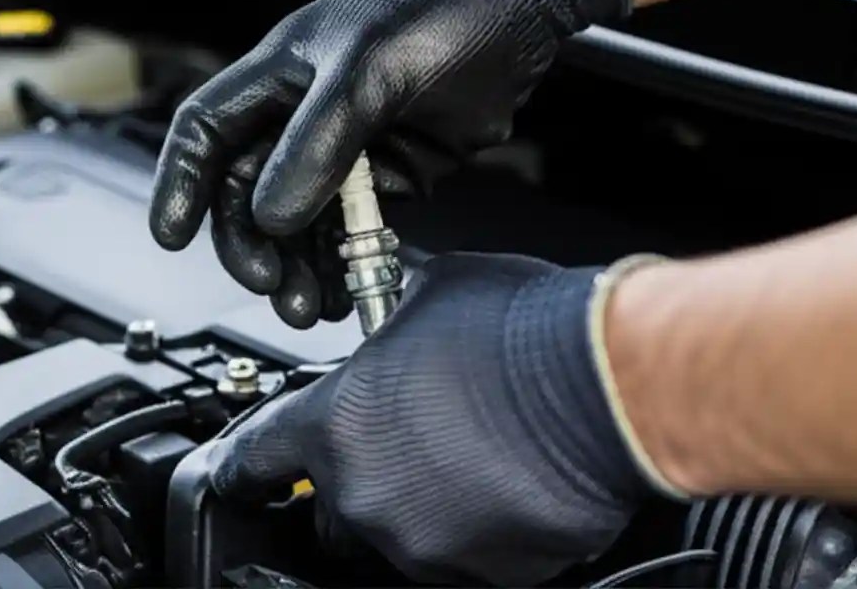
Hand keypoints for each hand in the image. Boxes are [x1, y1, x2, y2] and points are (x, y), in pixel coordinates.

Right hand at [148, 0, 630, 328]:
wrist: (524, 10)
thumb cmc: (441, 10)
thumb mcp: (367, 72)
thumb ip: (318, 144)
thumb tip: (273, 217)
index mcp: (281, 76)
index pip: (206, 132)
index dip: (182, 184)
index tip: (173, 237)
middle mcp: (306, 115)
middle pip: (250, 193)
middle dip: (252, 244)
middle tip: (270, 285)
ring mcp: (350, 147)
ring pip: (302, 221)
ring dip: (299, 266)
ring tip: (310, 307)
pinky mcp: (396, 173)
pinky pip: (356, 229)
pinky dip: (347, 263)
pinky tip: (347, 292)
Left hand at [206, 253, 651, 585]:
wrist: (610, 386)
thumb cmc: (522, 332)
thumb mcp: (430, 295)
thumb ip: (390, 322)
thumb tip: (392, 316)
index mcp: (334, 425)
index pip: (252, 460)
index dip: (247, 464)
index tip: (246, 471)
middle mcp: (365, 495)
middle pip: (331, 512)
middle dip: (360, 483)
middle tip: (412, 444)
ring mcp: (421, 543)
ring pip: (399, 537)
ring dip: (423, 506)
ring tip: (475, 457)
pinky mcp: (481, 574)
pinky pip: (462, 559)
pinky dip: (476, 532)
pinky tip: (509, 483)